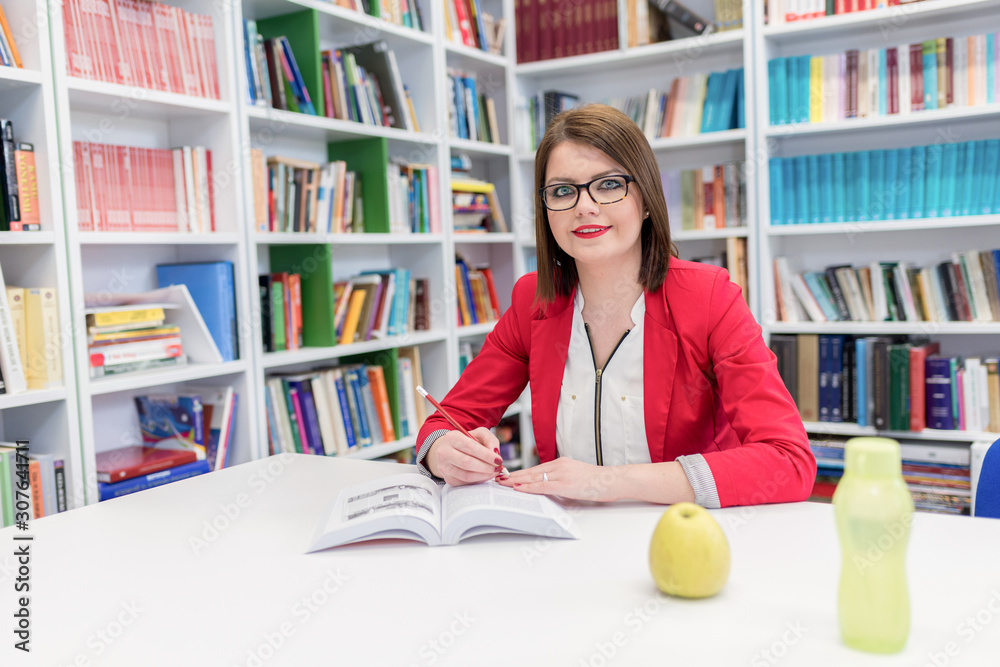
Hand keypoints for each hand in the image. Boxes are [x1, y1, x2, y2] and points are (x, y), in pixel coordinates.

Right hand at [426, 428, 502, 486]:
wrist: (452, 451)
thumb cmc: (468, 441)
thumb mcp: (480, 434)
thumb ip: (490, 440)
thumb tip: (495, 453)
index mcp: (452, 437)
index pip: (470, 447)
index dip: (486, 455)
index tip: (498, 460)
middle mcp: (444, 452)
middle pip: (467, 462)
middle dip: (486, 467)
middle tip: (497, 468)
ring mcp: (444, 467)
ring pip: (466, 475)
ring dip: (484, 475)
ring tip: (493, 472)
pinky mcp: (448, 479)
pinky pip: (466, 482)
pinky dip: (478, 480)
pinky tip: (485, 475)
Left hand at [497, 458, 621, 501]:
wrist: (613, 480)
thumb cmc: (598, 482)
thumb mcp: (576, 477)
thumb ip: (562, 480)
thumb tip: (549, 488)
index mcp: (561, 463)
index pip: (536, 468)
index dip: (520, 472)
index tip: (507, 475)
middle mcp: (559, 466)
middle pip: (531, 471)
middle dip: (513, 475)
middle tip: (497, 478)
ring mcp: (562, 474)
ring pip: (533, 477)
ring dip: (516, 480)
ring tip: (502, 483)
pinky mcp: (566, 485)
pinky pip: (543, 486)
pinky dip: (528, 487)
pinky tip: (518, 488)